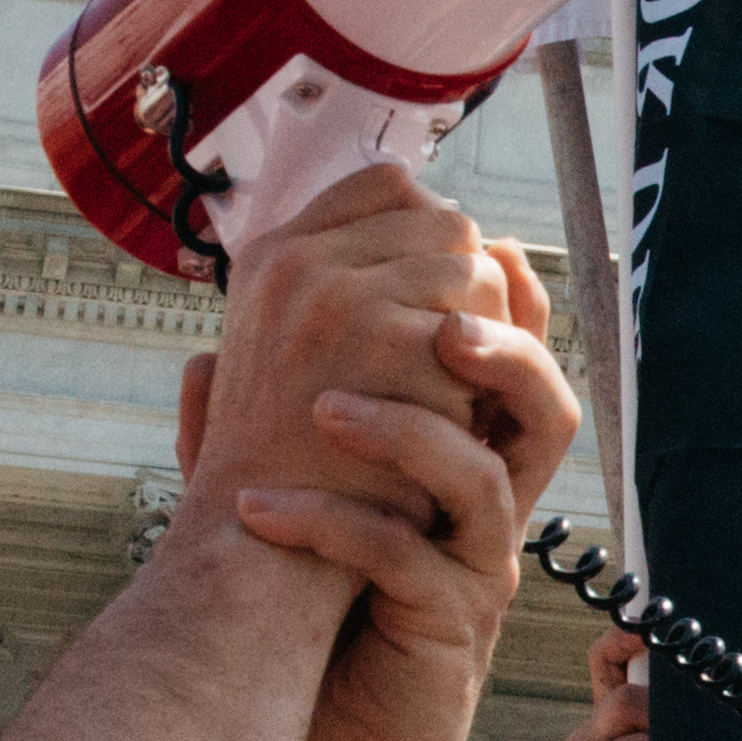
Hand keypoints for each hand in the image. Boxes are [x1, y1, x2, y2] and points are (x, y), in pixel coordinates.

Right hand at [171, 166, 554, 551]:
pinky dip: (476, 384)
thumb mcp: (281, 358)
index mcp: (271, 258)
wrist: (259, 554)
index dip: (427, 229)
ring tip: (441, 398)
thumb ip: (335, 292)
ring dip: (480, 337)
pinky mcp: (389, 341)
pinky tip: (442, 428)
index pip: (384, 186)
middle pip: (445, 222)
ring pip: (476, 273)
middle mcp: (301, 261)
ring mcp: (344, 295)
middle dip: (464, 290)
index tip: (434, 294)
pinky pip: (482, 333)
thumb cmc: (280, 473)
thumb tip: (427, 225)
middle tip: (448, 362)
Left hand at [227, 232, 564, 740]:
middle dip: (505, 352)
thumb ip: (263, 437)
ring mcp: (475, 574)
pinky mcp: (445, 632)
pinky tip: (259, 507)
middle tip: (434, 323)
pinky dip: (333, 525)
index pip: (515, 370)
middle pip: (548, 412)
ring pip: (488, 482)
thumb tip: (203, 355)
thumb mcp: (296, 510)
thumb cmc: (319, 626)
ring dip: (409, 432)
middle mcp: (490, 515)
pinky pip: (408, 562)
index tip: (443, 250)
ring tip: (323, 408)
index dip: (502, 306)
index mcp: (467, 468)